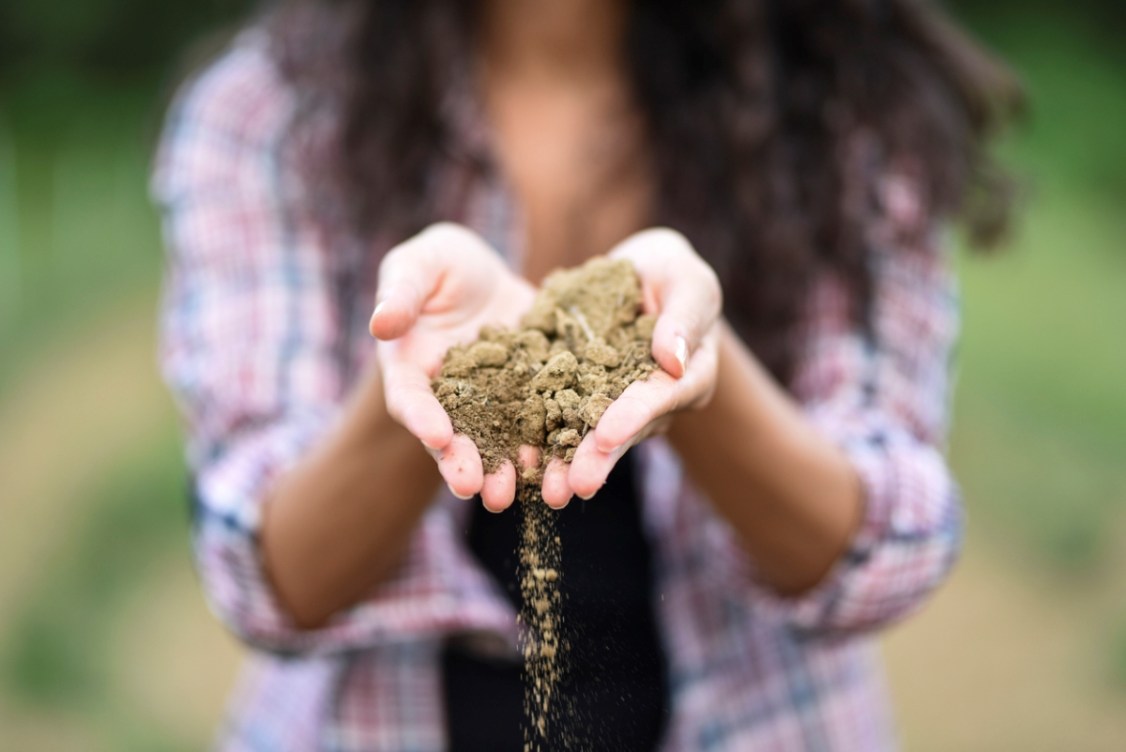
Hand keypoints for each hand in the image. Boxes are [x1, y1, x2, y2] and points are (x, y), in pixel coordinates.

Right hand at [369, 223, 535, 509]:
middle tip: (473, 488)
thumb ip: (401, 294)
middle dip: (461, 463)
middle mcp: (449, 398)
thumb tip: (380, 324)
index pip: (411, 399)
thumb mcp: (418, 266)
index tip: (436, 435)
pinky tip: (560, 466)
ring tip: (512, 494)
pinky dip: (548, 449)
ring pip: (495, 444)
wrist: (486, 275)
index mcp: (411, 371)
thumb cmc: (439, 264)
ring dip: (503, 471)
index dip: (421, 418)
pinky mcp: (529, 398)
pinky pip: (539, 426)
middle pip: (451, 438)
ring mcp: (490, 404)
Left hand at [550, 228, 722, 505]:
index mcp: (689, 376)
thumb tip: (673, 359)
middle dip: (600, 457)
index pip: (661, 398)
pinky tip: (520, 461)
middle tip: (576, 483)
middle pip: (626, 431)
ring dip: (571, 463)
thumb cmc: (670, 272)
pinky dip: (542, 439)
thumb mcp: (686, 279)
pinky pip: (560, 418)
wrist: (636, 273)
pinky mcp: (580, 397)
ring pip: (592, 436)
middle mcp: (654, 402)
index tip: (607, 434)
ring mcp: (616, 405)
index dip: (634, 416)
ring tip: (550, 490)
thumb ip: (685, 314)